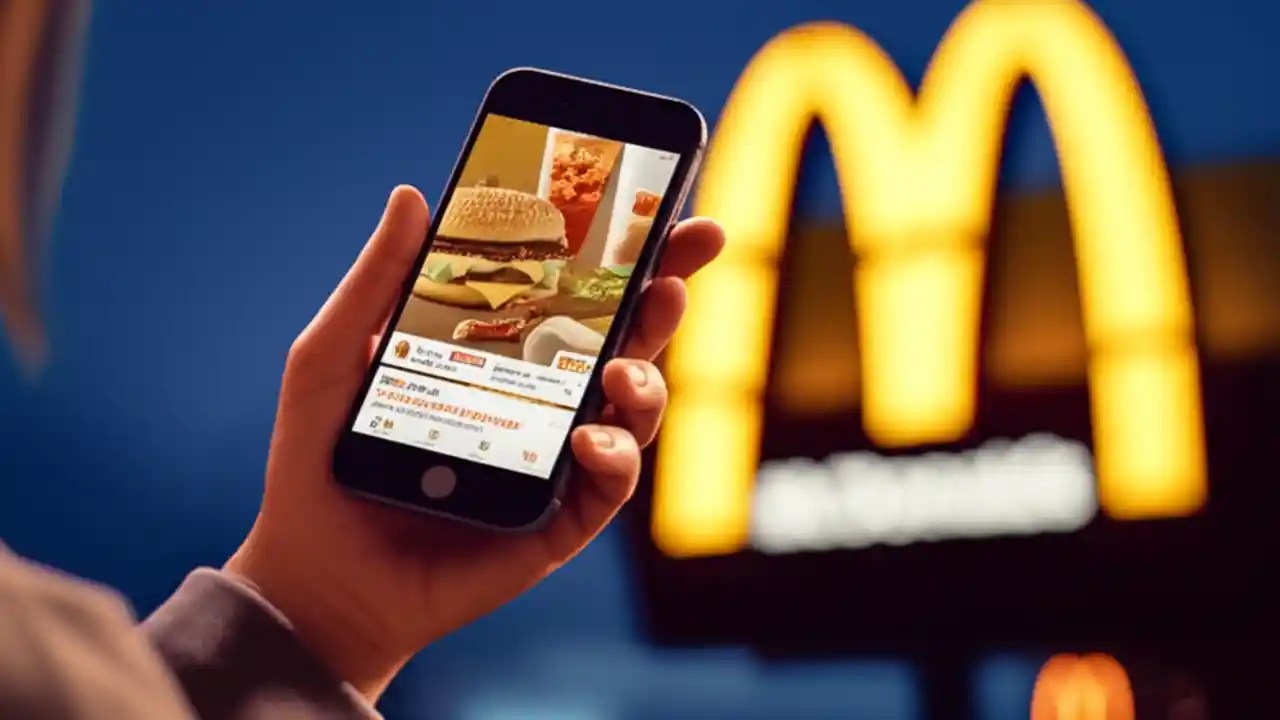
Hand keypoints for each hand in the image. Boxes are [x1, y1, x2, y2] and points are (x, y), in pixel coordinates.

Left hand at [225, 186, 723, 700]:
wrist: (312, 570)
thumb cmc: (321, 458)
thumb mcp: (336, 355)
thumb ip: (377, 280)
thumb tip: (412, 194)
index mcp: (505, 357)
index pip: (578, 296)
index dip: (629, 255)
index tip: (665, 211)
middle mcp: (545, 404)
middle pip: (627, 341)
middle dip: (666, 296)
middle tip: (681, 266)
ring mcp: (557, 463)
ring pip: (635, 411)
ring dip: (647, 381)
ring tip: (622, 369)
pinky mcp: (558, 521)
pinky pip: (611, 485)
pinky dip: (614, 457)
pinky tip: (587, 440)